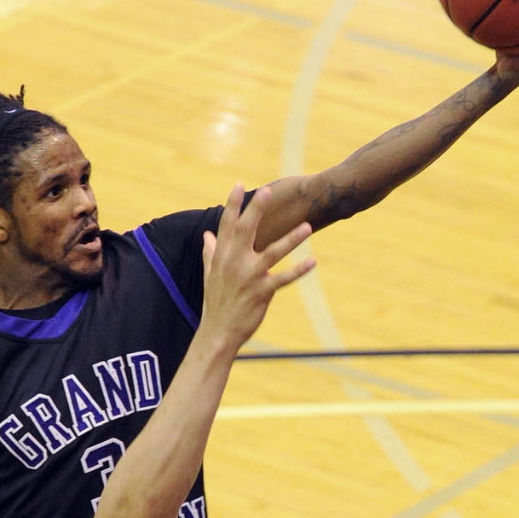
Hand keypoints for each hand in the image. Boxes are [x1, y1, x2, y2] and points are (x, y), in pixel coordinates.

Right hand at [199, 184, 314, 350]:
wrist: (218, 332)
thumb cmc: (215, 302)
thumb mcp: (210, 275)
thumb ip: (209, 252)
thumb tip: (206, 234)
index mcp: (222, 256)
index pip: (227, 225)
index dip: (233, 205)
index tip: (239, 185)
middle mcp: (234, 263)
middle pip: (246, 231)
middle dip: (257, 210)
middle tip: (268, 191)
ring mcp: (248, 277)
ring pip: (272, 253)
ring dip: (291, 239)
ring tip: (307, 226)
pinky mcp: (261, 293)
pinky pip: (283, 279)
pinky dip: (298, 271)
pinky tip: (313, 262)